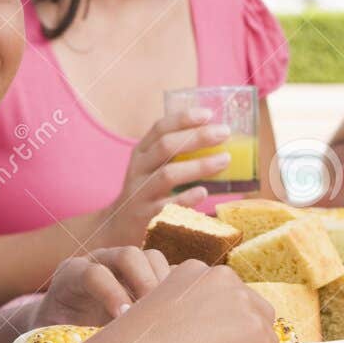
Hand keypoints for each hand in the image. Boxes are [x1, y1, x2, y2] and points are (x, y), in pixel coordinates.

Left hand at [34, 247, 172, 326]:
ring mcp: (124, 264)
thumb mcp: (52, 337)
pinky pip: (167, 270)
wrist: (60, 324)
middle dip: (143, 282)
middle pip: (128, 255)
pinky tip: (178, 313)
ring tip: (169, 314)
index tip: (122, 319)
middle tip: (155, 315)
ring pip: (152, 258)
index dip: (111, 294)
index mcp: (72, 274)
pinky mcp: (144, 273)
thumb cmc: (55, 335)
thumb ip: (69, 341)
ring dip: (165, 284)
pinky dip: (177, 288)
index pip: (95, 273)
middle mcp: (100, 261)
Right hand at [90, 107, 233, 248]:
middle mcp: (138, 169)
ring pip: (167, 175)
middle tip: (225, 133)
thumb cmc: (147, 192)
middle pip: (166, 147)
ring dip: (198, 166)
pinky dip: (186, 198)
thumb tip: (216, 135)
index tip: (208, 114)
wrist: (118, 228)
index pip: (160, 128)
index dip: (183, 119)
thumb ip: (176, 152)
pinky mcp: (145, 218)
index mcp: (141, 153)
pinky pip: (166, 206)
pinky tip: (203, 192)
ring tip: (225, 160)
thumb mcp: (152, 167)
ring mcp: (140, 193)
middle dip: (197, 137)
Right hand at [109, 261, 279, 342]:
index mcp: (196, 270)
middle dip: (241, 340)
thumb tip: (214, 341)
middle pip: (254, 311)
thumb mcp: (165, 318)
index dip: (219, 329)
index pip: (228, 298)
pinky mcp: (255, 331)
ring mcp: (243, 302)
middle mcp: (223, 276)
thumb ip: (193, 318)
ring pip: (264, 335)